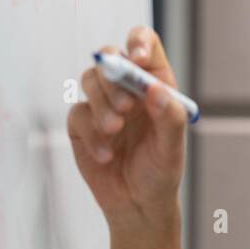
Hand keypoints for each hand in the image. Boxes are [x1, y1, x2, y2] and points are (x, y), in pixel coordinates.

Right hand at [67, 25, 186, 227]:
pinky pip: (77, 113)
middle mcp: (127, 88)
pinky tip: (106, 156)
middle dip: (114, 78)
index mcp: (155, 84)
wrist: (136, 205)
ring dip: (101, 104)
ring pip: (89, 79)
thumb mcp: (172, 149)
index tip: (137, 61)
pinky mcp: (81, 124)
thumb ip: (170, 118)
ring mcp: (102, 103)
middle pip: (110, 57)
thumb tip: (155, 89)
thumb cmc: (160, 173)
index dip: (138, 43)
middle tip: (125, 108)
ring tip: (115, 131)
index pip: (145, 44)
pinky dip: (91, 133)